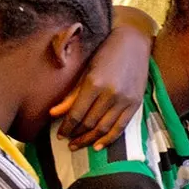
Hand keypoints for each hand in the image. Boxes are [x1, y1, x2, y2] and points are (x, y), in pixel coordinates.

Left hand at [51, 20, 152, 150]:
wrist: (134, 43)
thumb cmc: (106, 53)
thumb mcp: (86, 70)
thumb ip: (71, 94)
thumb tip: (53, 113)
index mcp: (94, 83)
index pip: (76, 114)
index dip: (67, 127)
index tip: (60, 134)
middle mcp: (110, 94)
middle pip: (89, 123)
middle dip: (76, 135)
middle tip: (68, 141)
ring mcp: (124, 100)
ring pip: (103, 128)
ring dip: (89, 139)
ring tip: (79, 145)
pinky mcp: (135, 104)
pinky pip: (120, 127)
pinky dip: (108, 139)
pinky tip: (98, 146)